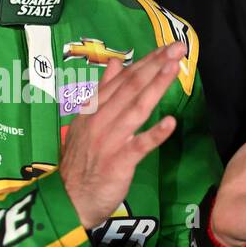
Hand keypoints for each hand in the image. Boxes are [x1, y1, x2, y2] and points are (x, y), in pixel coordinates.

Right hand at [60, 42, 185, 227]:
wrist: (68, 199)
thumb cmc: (81, 161)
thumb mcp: (85, 120)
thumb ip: (102, 92)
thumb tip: (116, 63)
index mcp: (93, 109)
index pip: (122, 80)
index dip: (145, 62)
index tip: (166, 47)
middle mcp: (100, 120)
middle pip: (131, 88)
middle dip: (155, 65)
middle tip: (177, 47)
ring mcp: (109, 140)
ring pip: (136, 109)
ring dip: (156, 87)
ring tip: (174, 68)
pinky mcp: (118, 162)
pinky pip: (138, 146)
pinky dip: (154, 134)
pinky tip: (171, 123)